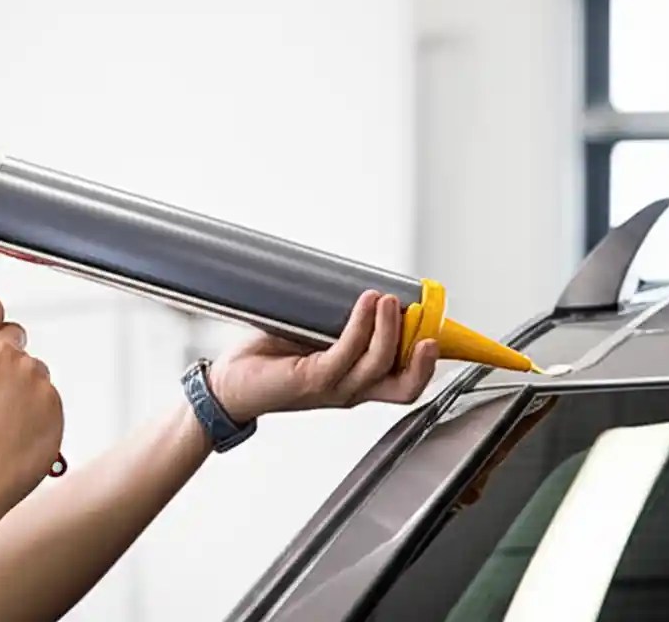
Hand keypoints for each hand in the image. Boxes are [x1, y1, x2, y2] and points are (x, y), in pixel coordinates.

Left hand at [209, 290, 439, 423]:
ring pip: (378, 364)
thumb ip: (340, 319)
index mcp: (357, 382)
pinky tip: (365, 303)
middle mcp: (351, 390)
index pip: (405, 382)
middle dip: (423, 357)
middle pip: (405, 387)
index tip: (440, 331)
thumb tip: (361, 279)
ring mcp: (333, 388)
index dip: (429, 364)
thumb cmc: (269, 359)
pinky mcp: (311, 379)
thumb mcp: (315, 335)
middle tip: (422, 316)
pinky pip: (345, 354)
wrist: (228, 383)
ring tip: (386, 298)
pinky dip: (361, 327)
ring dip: (388, 328)